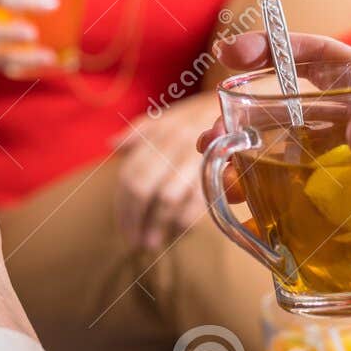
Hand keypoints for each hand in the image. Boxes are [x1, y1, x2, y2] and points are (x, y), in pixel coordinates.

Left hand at [114, 92, 219, 251]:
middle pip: (143, 188)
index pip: (130, 174)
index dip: (123, 205)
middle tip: (134, 242)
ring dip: (158, 225)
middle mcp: (173, 144)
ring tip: (151, 244)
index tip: (123, 228)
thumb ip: (139, 130)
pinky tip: (179, 233)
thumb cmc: (199, 115)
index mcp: (158, 134)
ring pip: (167, 198)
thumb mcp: (167, 116)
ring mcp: (195, 157)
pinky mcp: (219, 170)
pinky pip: (197, 201)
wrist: (239, 106)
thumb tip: (111, 145)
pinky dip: (186, 220)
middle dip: (135, 219)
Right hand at [199, 31, 350, 315]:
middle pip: (296, 109)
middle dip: (248, 116)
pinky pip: (296, 202)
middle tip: (213, 139)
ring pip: (289, 155)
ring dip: (250, 163)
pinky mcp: (348, 216)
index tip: (235, 56)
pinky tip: (247, 222)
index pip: (329, 63)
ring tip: (224, 184)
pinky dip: (266, 207)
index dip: (281, 49)